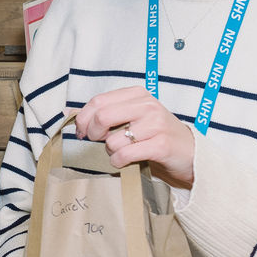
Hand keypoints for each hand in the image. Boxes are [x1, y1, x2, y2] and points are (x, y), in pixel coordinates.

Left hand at [74, 85, 194, 187]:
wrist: (190, 154)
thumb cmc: (155, 136)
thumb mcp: (132, 117)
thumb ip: (104, 113)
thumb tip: (67, 113)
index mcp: (137, 94)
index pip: (98, 101)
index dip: (83, 119)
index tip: (82, 132)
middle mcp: (147, 105)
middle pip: (102, 116)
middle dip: (93, 134)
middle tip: (98, 143)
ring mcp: (156, 124)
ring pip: (112, 140)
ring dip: (110, 152)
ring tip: (120, 152)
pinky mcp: (161, 145)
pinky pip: (125, 154)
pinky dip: (118, 162)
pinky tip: (125, 162)